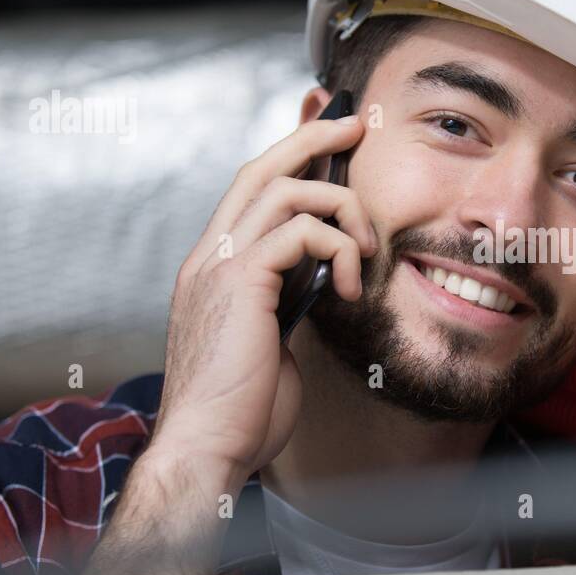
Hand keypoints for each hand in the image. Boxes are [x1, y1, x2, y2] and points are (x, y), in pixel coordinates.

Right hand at [151, 114, 377, 485]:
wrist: (209, 449)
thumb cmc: (242, 411)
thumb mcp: (270, 344)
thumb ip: (284, 306)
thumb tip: (319, 286)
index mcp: (213, 269)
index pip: (250, 191)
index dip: (290, 158)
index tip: (333, 140)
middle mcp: (208, 257)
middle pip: (261, 167)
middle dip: (313, 138)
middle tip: (358, 125)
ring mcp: (218, 267)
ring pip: (287, 191)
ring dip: (342, 209)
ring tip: (367, 252)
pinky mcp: (240, 283)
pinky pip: (300, 232)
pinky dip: (338, 248)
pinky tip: (351, 288)